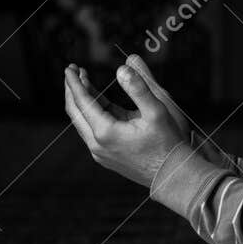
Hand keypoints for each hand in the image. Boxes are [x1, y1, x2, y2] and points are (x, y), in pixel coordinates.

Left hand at [64, 57, 185, 187]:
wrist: (173, 176)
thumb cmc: (168, 144)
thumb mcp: (157, 111)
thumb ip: (138, 87)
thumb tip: (122, 68)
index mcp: (105, 132)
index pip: (82, 101)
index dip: (74, 82)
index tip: (69, 67)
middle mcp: (97, 145)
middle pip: (75, 112)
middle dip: (72, 90)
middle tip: (73, 70)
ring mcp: (100, 153)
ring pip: (83, 122)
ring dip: (83, 101)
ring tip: (85, 81)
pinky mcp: (107, 157)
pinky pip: (92, 131)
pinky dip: (92, 113)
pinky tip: (100, 102)